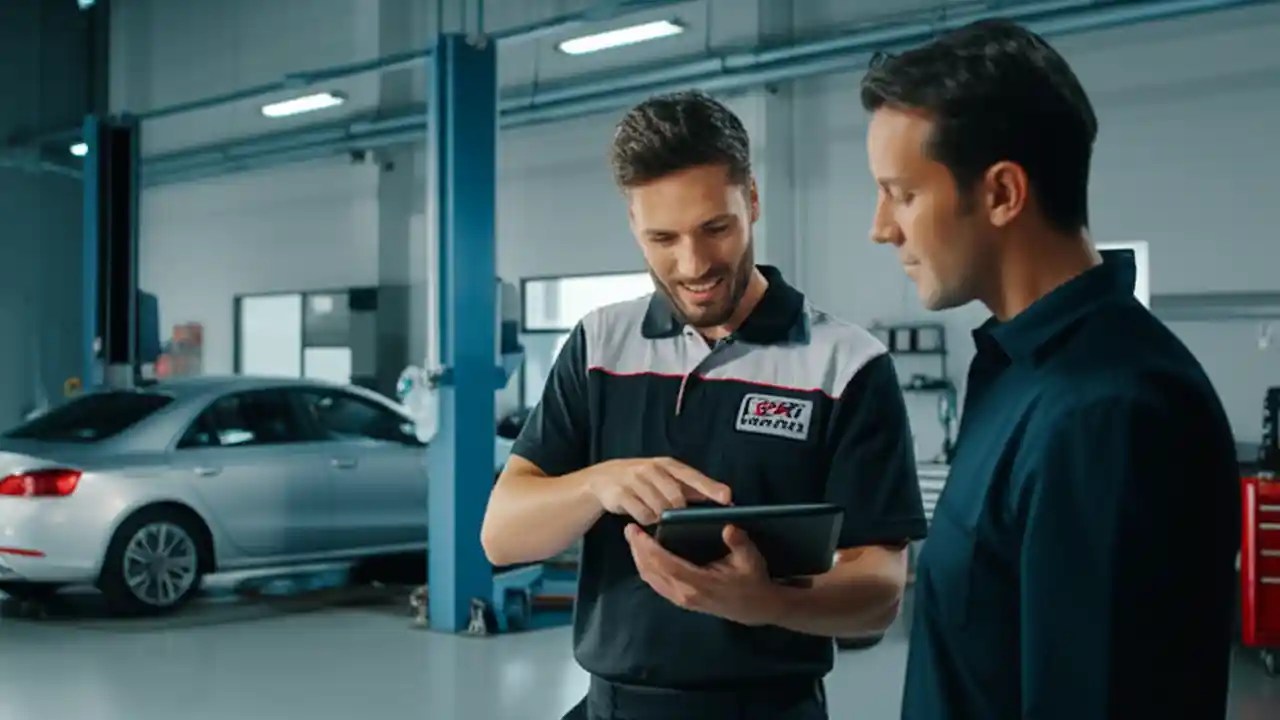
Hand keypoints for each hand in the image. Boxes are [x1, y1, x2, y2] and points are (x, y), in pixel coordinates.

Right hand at [587, 457, 731, 525]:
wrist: (603, 479)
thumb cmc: (641, 480)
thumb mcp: (665, 478)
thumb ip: (691, 488)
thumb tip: (722, 499)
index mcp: (667, 465)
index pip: (693, 476)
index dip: (710, 487)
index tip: (727, 498)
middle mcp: (652, 469)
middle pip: (676, 496)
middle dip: (679, 511)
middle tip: (677, 517)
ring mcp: (635, 480)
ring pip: (659, 507)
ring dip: (661, 517)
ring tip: (656, 515)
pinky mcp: (621, 494)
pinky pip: (642, 514)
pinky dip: (646, 520)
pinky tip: (643, 517)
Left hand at [625, 522, 781, 626]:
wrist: (757, 609)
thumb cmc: (753, 581)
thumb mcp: (751, 559)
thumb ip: (739, 542)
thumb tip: (728, 527)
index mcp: (699, 584)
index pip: (666, 565)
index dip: (648, 549)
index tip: (638, 531)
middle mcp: (685, 594)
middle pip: (651, 572)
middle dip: (637, 550)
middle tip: (630, 529)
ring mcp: (681, 600)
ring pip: (651, 579)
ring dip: (639, 559)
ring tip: (634, 538)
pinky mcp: (681, 600)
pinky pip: (656, 583)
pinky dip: (646, 567)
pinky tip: (644, 554)